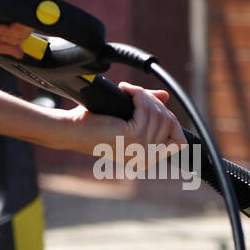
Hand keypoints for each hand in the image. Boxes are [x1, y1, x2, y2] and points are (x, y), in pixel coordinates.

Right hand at [0, 0, 33, 57]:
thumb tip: (20, 54)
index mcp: (4, 9)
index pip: (22, 29)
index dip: (13, 37)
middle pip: (28, 26)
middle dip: (12, 35)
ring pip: (31, 18)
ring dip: (14, 29)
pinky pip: (31, 3)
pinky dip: (18, 16)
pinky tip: (3, 14)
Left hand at [47, 82, 186, 159]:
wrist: (71, 130)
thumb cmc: (93, 125)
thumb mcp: (126, 118)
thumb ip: (148, 111)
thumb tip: (165, 96)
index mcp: (148, 159)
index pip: (178, 141)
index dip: (171, 121)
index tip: (157, 107)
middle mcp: (148, 157)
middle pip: (169, 124)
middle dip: (155, 103)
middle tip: (137, 93)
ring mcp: (142, 148)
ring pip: (159, 115)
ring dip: (145, 96)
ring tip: (129, 90)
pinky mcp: (133, 135)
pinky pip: (146, 110)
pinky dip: (139, 95)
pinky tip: (126, 90)